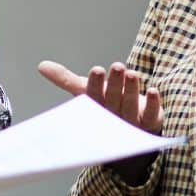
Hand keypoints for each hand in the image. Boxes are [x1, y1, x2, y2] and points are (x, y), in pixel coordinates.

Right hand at [38, 60, 162, 134]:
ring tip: (132, 74)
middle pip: (114, 100)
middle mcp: (113, 117)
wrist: (126, 130)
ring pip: (132, 106)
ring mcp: (132, 122)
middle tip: (117, 67)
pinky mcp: (151, 122)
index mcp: (95, 110)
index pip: (94, 98)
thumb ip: (66, 79)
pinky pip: (153, 115)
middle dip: (115, 84)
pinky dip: (154, 104)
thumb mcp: (85, 91)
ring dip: (132, 90)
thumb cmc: (103, 105)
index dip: (95, 85)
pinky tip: (154, 91)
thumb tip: (41, 65)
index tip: (97, 70)